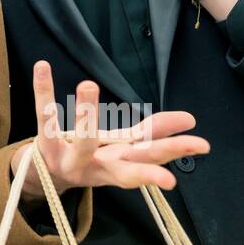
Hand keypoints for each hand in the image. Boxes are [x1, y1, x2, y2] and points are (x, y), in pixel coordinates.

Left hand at [11, 61, 209, 198]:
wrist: (47, 178)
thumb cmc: (92, 159)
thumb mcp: (123, 150)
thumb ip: (153, 134)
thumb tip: (191, 118)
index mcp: (121, 167)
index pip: (153, 157)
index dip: (175, 150)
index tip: (200, 145)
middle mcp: (99, 167)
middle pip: (130, 161)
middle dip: (155, 150)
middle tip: (166, 133)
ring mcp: (71, 158)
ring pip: (83, 139)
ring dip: (87, 114)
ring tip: (88, 84)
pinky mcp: (46, 144)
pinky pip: (45, 118)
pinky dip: (43, 91)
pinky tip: (43, 66)